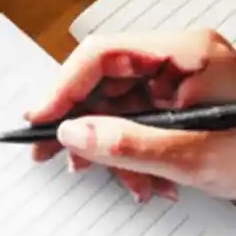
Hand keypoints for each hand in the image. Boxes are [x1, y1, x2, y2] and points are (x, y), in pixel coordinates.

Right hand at [26, 30, 235, 202]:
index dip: (64, 86)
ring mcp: (180, 86)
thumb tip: (72, 133)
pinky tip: (145, 181)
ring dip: (112, 152)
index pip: (104, 54)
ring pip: (116, 111)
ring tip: (126, 183)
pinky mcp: (181, 111)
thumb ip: (127, 143)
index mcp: (186, 52)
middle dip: (84, 126)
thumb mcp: (195, 155)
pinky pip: (136, 128)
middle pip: (104, 83)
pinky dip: (131, 158)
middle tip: (53, 154)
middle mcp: (180, 62)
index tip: (40, 117)